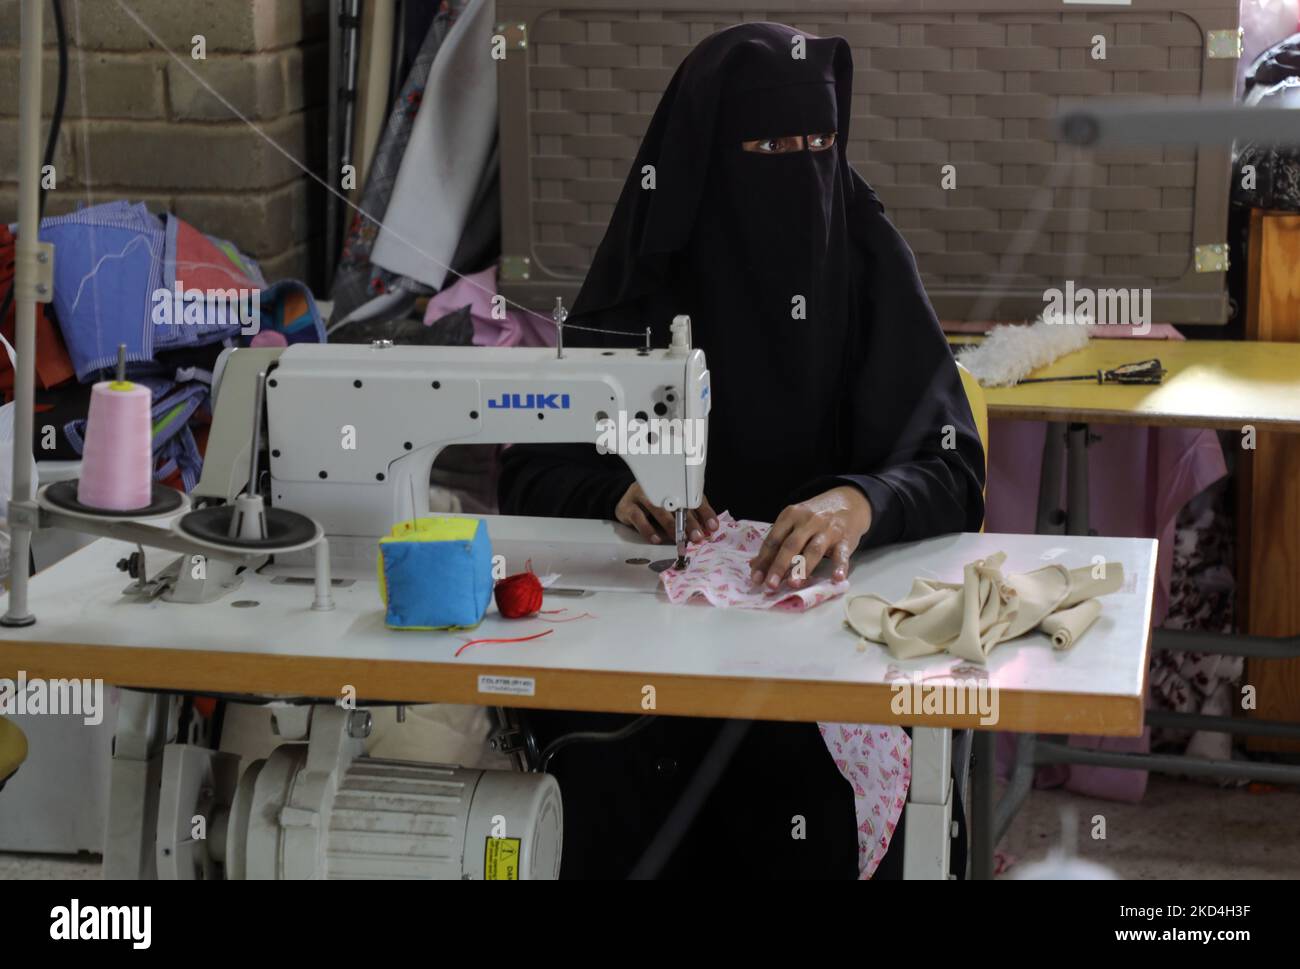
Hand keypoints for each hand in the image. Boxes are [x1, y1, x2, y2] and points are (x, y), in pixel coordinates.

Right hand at [614, 483, 718, 544]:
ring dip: (670, 524)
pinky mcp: (627, 505)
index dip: (705, 513)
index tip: (712, 527)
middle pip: (677, 503)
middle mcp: (659, 488)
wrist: (625, 502)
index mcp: (675, 488)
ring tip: (678, 539)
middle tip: (697, 536)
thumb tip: (705, 533)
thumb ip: (689, 520)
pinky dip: (648, 529)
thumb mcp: (673, 512)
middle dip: (689, 522)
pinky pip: (638, 516)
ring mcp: (642, 494)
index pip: (693, 498)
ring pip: (657, 507)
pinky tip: (656, 538)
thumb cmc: (653, 509)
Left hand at [748, 486, 871, 589]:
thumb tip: (755, 565)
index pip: (774, 539)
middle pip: (791, 545)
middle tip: (771, 585)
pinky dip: (840, 566)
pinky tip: (836, 579)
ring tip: (794, 584)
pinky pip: (842, 554)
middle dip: (779, 565)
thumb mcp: (793, 523)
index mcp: (791, 515)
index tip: (756, 578)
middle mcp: (808, 521)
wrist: (848, 502)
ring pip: (814, 549)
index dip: (764, 560)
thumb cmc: (814, 518)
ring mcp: (828, 529)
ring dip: (803, 567)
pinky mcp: (845, 539)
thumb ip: (776, 543)